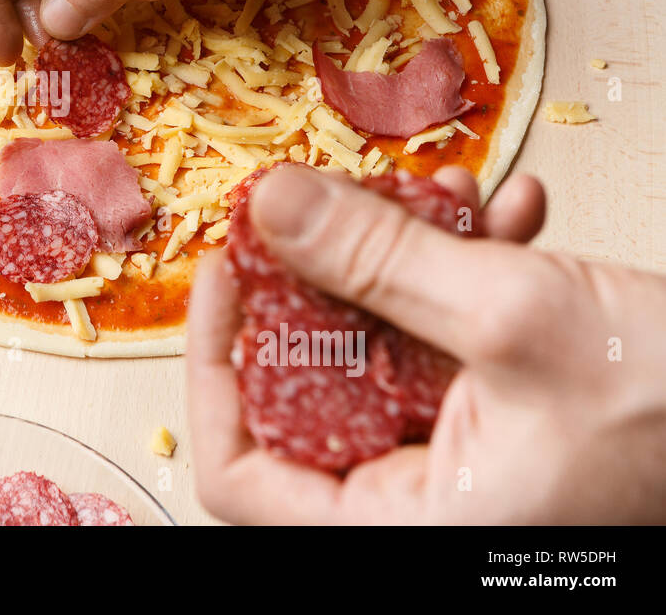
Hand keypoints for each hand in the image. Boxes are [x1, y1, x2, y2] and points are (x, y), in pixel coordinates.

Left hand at [187, 164, 665, 523]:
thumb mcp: (514, 317)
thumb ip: (377, 259)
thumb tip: (272, 208)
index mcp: (401, 529)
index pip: (237, 472)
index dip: (212, 363)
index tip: (226, 268)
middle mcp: (420, 507)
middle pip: (306, 389)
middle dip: (325, 280)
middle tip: (331, 205)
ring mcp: (463, 466)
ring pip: (382, 353)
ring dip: (403, 261)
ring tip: (444, 196)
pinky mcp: (504, 424)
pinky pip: (449, 348)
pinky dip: (465, 277)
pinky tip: (506, 219)